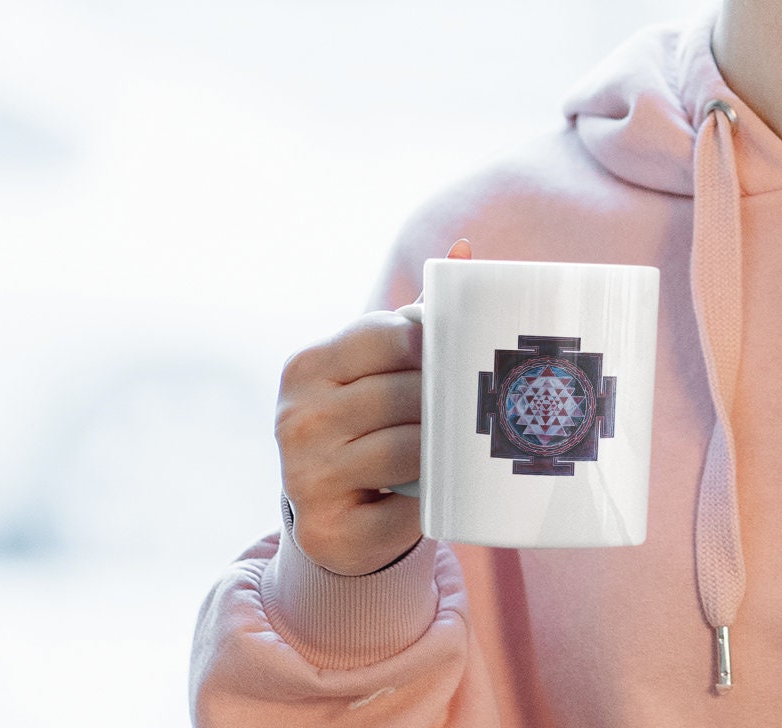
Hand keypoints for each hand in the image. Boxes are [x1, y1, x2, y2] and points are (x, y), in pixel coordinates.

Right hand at [274, 238, 469, 575]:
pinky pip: (405, 509)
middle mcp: (295, 419)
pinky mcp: (327, 531)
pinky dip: (431, 503)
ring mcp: (305, 478)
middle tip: (486, 403)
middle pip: (403, 394)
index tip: (464, 354)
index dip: (435, 343)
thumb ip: (417, 316)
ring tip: (467, 444)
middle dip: (448, 401)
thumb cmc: (369, 423)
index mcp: (306, 366)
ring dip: (445, 450)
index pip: (387, 335)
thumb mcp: (379, 367)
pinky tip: (438, 495)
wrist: (333, 516)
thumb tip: (466, 251)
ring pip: (408, 450)